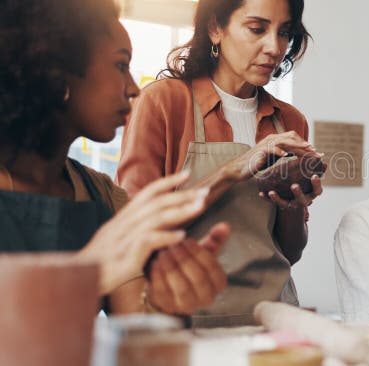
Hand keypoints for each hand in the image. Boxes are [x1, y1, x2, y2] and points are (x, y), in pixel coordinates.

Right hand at [78, 171, 208, 293]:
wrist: (76, 280)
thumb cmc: (100, 262)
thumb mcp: (118, 238)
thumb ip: (136, 226)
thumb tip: (159, 217)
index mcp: (123, 218)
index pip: (147, 193)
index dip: (167, 182)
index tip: (188, 174)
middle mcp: (123, 223)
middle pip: (156, 202)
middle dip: (182, 195)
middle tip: (205, 192)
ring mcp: (123, 238)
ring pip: (155, 218)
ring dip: (180, 211)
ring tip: (200, 207)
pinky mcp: (124, 255)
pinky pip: (147, 241)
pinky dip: (166, 237)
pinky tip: (182, 236)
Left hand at [145, 222, 229, 314]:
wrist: (168, 287)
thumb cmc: (188, 268)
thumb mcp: (203, 254)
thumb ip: (215, 240)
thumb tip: (224, 225)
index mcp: (218, 284)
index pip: (212, 268)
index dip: (199, 253)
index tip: (187, 240)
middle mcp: (206, 298)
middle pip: (198, 278)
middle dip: (185, 259)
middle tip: (173, 245)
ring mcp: (187, 305)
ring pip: (182, 287)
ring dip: (172, 267)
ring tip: (163, 252)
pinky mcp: (167, 306)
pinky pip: (163, 292)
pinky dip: (159, 276)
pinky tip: (155, 263)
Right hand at [225, 131, 318, 181]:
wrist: (240, 168)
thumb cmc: (257, 162)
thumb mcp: (273, 157)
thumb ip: (283, 153)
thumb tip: (297, 154)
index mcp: (276, 139)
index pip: (294, 138)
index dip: (305, 144)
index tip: (316, 153)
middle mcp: (272, 139)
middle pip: (292, 138)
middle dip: (305, 145)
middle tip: (316, 153)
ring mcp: (266, 143)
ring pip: (285, 142)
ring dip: (297, 146)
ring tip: (307, 151)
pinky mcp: (261, 150)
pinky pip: (272, 149)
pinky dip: (279, 151)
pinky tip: (286, 155)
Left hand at [261, 174, 322, 208]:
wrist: (295, 203)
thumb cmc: (305, 187)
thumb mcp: (311, 182)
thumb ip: (316, 172)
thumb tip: (324, 160)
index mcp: (312, 194)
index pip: (317, 190)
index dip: (316, 184)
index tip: (314, 176)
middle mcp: (303, 201)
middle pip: (302, 199)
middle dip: (298, 193)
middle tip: (294, 186)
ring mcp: (292, 204)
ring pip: (285, 204)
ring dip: (278, 199)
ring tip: (272, 192)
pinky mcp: (281, 205)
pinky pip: (273, 203)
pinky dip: (267, 198)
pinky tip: (261, 193)